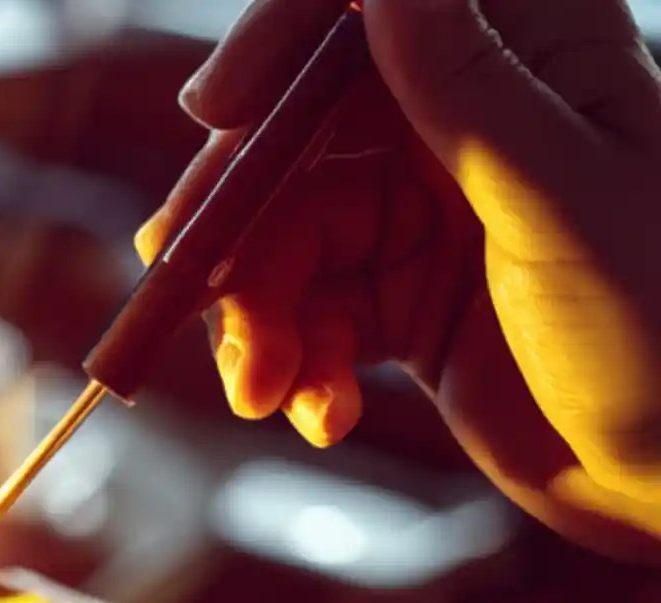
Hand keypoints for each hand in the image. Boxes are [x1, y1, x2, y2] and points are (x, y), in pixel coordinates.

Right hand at [139, 0, 660, 557]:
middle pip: (297, 139)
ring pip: (287, 236)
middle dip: (242, 224)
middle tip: (192, 288)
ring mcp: (423, 213)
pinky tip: (321, 411)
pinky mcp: (399, 298)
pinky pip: (309, 311)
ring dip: (257, 316)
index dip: (274, 42)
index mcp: (525, 62)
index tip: (216, 115)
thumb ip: (464, 88)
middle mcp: (460, 125)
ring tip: (262, 387)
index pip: (362, 13)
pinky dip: (296, 361)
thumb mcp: (562, 203)